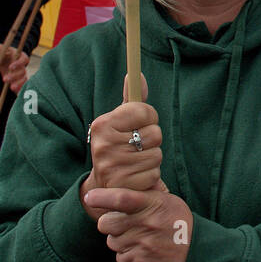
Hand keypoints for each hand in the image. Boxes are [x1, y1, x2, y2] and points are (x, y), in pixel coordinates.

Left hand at [0, 41, 30, 94]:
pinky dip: (20, 88)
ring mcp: (22, 74)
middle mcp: (22, 66)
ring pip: (24, 79)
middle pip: (23, 71)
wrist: (5, 60)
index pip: (24, 59)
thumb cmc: (2, 53)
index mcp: (19, 57)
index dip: (19, 63)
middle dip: (15, 76)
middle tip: (5, 79)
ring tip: (11, 87)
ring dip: (18, 83)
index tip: (10, 67)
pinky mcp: (20, 81)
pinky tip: (15, 91)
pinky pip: (23, 85)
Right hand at [80, 75, 163, 221]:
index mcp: (103, 124)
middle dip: (152, 140)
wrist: (103, 187)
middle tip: (137, 146)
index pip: (144, 110)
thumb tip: (136, 74)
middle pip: (155, 133)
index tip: (139, 124)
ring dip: (152, 159)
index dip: (148, 117)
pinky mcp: (123, 186)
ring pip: (157, 154)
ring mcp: (113, 166)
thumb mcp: (121, 122)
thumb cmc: (117, 147)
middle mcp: (104, 144)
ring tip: (136, 162)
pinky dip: (150, 175)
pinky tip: (136, 176)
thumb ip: (132, 100)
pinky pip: (154, 174)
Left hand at [85, 185, 191, 261]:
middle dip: (111, 224)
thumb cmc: (180, 225)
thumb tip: (130, 178)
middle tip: (127, 225)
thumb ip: (149, 193)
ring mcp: (142, 246)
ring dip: (122, 242)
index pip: (121, 198)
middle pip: (106, 224)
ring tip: (143, 241)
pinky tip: (146, 254)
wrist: (198, 255)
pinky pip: (122, 260)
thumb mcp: (170, 202)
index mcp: (153, 205)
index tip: (90, 197)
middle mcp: (146, 225)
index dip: (102, 197)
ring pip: (113, 243)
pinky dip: (130, 258)